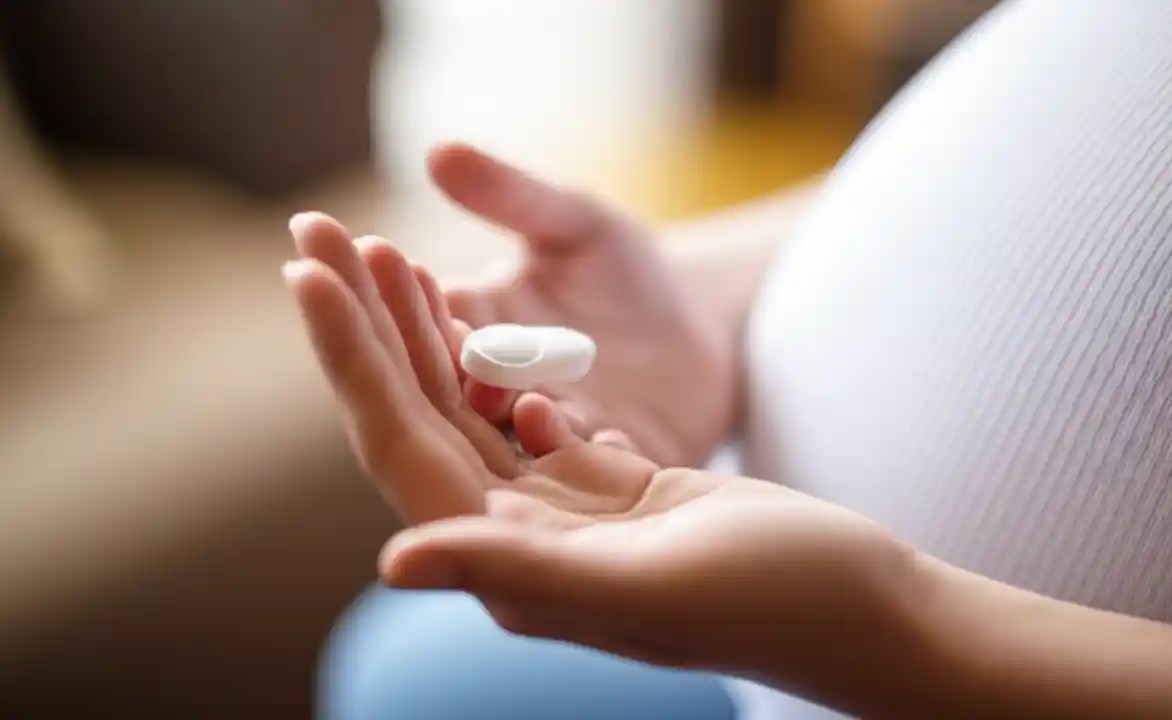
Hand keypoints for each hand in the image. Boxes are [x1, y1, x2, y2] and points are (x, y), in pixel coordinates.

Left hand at [285, 216, 920, 706]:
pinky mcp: (609, 490)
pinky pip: (529, 413)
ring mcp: (566, 516)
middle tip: (325, 240)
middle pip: (422, 422)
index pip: (405, 453)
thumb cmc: (776, 598)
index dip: (354, 364)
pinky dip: (495, 356)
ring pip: (469, 413)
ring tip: (385, 254)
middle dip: (372, 331)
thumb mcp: (648, 582)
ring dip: (426, 333)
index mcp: (517, 574)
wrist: (861, 600)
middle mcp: (524, 547)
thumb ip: (523, 567)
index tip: (310, 277)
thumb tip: (393, 563)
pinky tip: (468, 305)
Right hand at [428, 144, 735, 467]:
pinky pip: (602, 465)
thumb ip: (512, 196)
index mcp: (478, 328)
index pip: (433, 315)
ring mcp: (556, 432)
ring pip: (530, 434)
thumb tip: (438, 150)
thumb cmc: (622, 272)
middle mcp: (502, 390)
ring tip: (527, 399)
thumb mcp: (575, 223)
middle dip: (465, 371)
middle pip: (468, 384)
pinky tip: (607, 442)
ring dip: (527, 422)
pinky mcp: (615, 464)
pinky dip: (600, 455)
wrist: (700, 331)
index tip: (391, 270)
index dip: (413, 299)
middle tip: (466, 356)